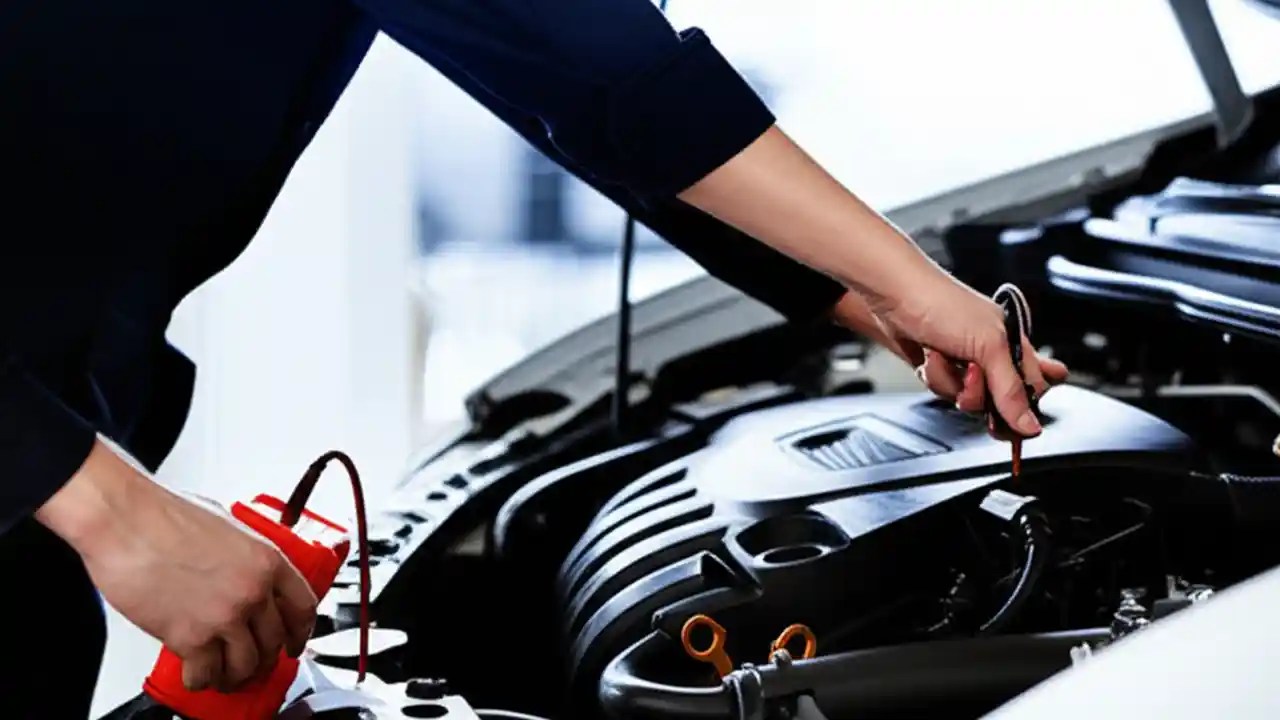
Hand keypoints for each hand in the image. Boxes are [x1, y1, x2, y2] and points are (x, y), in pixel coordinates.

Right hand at [36, 439, 317, 691]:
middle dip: (263, 658)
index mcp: (266, 560)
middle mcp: (252, 590)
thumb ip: (243, 557)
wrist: (124, 521)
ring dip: (235, 675)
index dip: (301, 632)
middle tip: (251, 662)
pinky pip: (206, 674)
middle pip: (274, 641)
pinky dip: (202, 680)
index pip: (303, 607)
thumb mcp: (226, 527)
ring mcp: (224, 616)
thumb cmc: (162, 517)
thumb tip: (242, 574)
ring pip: (245, 665)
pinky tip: (196, 674)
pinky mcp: (191, 637)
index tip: (294, 643)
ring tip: (223, 674)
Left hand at [829, 290, 1068, 421]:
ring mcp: (964, 361)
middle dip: (979, 395)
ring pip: (967, 399)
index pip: (1034, 387)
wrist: (894, 294)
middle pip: (999, 401)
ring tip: (943, 355)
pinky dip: (933, 377)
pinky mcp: (939, 366)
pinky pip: (942, 389)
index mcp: (1014, 344)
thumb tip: (1031, 426)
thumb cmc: (943, 303)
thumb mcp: (988, 347)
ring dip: (950, 382)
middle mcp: (992, 354)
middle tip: (969, 376)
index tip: (1008, 416)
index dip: (1023, 407)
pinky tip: (927, 357)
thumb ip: (1010, 389)